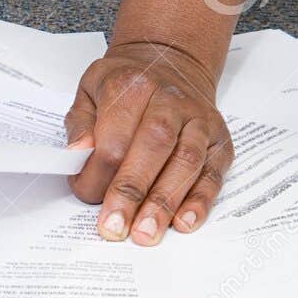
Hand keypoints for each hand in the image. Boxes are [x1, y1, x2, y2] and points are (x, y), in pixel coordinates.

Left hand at [65, 41, 233, 244]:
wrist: (172, 62)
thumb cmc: (126, 85)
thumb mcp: (90, 90)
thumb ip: (80, 124)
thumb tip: (78, 154)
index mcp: (132, 87)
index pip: (112, 140)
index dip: (96, 175)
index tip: (85, 195)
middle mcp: (170, 101)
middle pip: (152, 149)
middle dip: (132, 193)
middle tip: (116, 227)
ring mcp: (199, 121)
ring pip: (186, 162)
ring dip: (165, 202)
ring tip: (146, 234)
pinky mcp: (218, 140)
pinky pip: (213, 172)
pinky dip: (201, 200)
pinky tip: (184, 222)